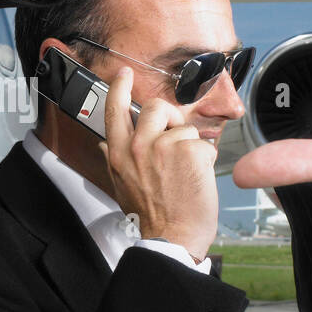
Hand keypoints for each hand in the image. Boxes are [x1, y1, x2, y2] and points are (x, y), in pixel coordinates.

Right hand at [99, 68, 217, 259]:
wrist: (171, 237)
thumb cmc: (149, 215)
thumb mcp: (121, 185)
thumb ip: (115, 159)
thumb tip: (105, 145)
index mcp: (119, 153)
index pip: (114, 110)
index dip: (119, 87)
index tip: (124, 73)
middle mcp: (138, 146)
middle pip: (156, 108)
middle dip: (169, 119)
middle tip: (175, 139)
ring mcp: (165, 147)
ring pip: (185, 128)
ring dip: (190, 147)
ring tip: (185, 173)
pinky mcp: (190, 152)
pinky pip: (204, 145)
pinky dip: (206, 161)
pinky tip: (197, 180)